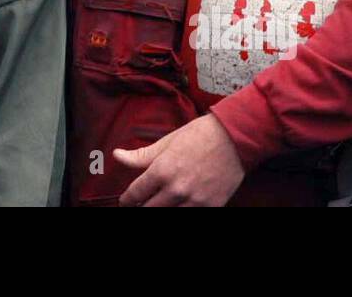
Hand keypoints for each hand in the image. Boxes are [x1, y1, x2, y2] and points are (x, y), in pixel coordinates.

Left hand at [112, 114, 245, 206]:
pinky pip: (190, 215)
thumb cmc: (199, 136)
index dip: (127, 199)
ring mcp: (195, 201)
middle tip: (142, 202)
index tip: (125, 201)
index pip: (135, 193)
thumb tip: (117, 156)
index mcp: (162, 171)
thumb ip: (141, 155)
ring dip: (162, 209)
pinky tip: (180, 204)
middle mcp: (176, 189)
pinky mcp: (211, 206)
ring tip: (160, 203)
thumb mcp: (166, 142)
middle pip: (149, 209)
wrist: (234, 138)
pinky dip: (182, 211)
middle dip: (142, 206)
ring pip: (169, 215)